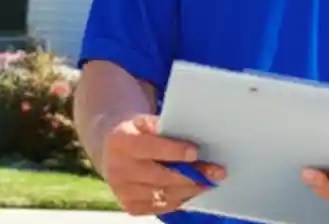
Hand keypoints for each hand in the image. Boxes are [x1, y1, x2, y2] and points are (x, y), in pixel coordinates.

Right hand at [99, 114, 226, 215]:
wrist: (113, 150)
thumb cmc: (139, 133)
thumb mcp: (147, 121)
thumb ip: (167, 128)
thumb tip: (200, 137)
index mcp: (121, 141)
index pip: (149, 148)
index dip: (173, 151)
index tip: (195, 152)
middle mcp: (118, 168)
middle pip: (159, 176)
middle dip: (190, 175)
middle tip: (215, 173)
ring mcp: (122, 190)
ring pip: (162, 194)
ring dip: (190, 189)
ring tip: (209, 182)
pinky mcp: (129, 205)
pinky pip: (159, 207)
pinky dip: (179, 200)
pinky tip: (192, 191)